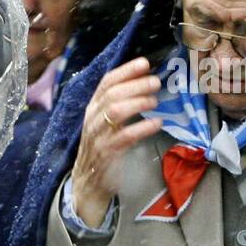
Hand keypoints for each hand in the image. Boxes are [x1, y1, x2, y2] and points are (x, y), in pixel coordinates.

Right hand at [71, 57, 163, 226]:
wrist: (88, 182)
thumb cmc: (103, 148)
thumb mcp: (106, 123)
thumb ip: (120, 104)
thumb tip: (146, 83)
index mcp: (93, 108)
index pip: (107, 82)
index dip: (126, 71)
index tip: (145, 63)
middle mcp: (93, 118)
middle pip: (112, 94)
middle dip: (136, 85)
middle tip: (156, 82)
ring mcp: (98, 135)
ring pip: (115, 111)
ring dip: (138, 102)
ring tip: (155, 102)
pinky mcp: (107, 152)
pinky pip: (125, 136)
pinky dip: (143, 127)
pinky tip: (157, 123)